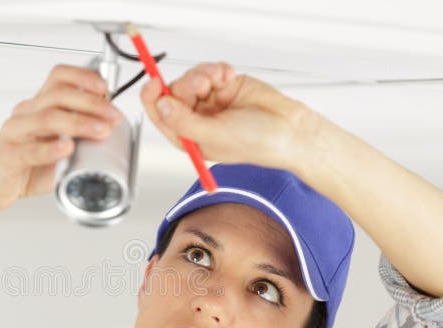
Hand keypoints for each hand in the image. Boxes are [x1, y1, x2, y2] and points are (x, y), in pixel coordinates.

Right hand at [0, 64, 124, 210]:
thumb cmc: (22, 166)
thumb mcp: (55, 147)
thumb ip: (77, 138)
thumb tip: (109, 132)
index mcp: (37, 107)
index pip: (59, 77)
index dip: (83, 77)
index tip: (105, 89)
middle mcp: (25, 114)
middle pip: (59, 95)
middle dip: (92, 103)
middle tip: (113, 116)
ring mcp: (15, 133)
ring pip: (48, 117)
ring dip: (79, 122)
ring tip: (100, 131)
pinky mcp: (9, 155)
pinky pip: (31, 149)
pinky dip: (51, 149)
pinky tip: (67, 148)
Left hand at [140, 62, 312, 171]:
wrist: (289, 130)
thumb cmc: (255, 143)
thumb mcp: (213, 136)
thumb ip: (183, 121)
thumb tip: (160, 106)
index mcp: (188, 137)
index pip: (160, 115)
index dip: (153, 98)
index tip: (154, 83)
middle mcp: (196, 119)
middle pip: (174, 93)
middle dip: (187, 85)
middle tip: (203, 86)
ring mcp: (210, 101)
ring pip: (191, 78)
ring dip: (203, 74)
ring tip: (218, 80)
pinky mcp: (224, 85)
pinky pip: (210, 69)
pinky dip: (217, 69)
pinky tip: (228, 77)